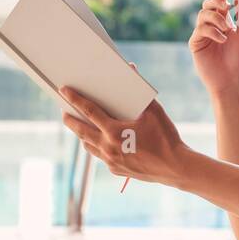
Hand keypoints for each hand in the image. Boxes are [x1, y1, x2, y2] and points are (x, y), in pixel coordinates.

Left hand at [60, 70, 186, 187]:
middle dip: (70, 120)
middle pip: (81, 131)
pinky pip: (100, 156)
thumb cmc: (166, 137)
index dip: (75, 99)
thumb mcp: (154, 111)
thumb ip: (140, 92)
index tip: (64, 90)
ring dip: (81, 135)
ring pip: (88, 146)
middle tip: (64, 112)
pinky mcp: (115, 170)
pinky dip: (96, 146)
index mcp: (115, 131)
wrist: (175, 167)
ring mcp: (111, 160)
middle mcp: (108, 147)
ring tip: (79, 126)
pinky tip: (99, 141)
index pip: (89, 111)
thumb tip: (132, 70)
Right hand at [189, 0, 238, 94]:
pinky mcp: (195, 44)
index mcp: (224, 21)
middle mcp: (212, 26)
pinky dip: (213, 31)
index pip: (220, 2)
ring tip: (228, 29)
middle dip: (217, 1)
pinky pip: (200, 29)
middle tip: (227, 6)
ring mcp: (202, 34)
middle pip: (207, 4)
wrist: (233, 80)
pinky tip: (223, 39)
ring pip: (202, 14)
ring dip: (217, 18)